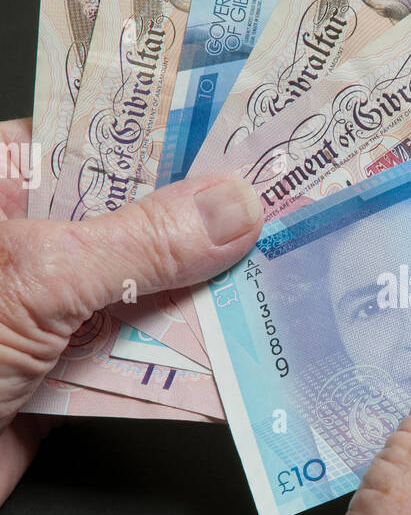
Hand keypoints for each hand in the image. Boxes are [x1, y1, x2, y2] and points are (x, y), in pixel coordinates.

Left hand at [0, 117, 262, 504]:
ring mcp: (42, 313)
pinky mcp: (61, 378)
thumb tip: (228, 207)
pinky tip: (238, 348)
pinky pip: (138, 360)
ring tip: (279, 274)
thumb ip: (138, 243)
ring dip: (203, 297)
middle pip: (130, 219)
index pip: (100, 140)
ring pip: (142, 291)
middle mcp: (22, 245)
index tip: (247, 136)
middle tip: (281, 208)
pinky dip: (186, 364)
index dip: (175, 140)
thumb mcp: (34, 281)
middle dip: (203, 225)